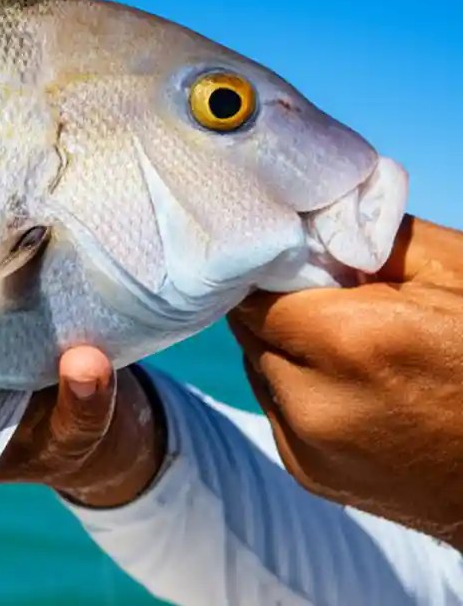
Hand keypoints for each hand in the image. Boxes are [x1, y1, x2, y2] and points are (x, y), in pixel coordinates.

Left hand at [229, 215, 462, 546]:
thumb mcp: (452, 272)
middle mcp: (316, 402)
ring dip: (289, 354)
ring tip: (349, 350)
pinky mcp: (310, 474)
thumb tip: (310, 221)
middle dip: (285, 314)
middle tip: (331, 307)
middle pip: (254, 333)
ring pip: (261, 371)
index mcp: (348, 341)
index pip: (256, 293)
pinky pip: (278, 411)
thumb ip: (368, 237)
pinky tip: (353, 389)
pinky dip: (301, 394)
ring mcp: (309, 447)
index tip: (305, 266)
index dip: (279, 274)